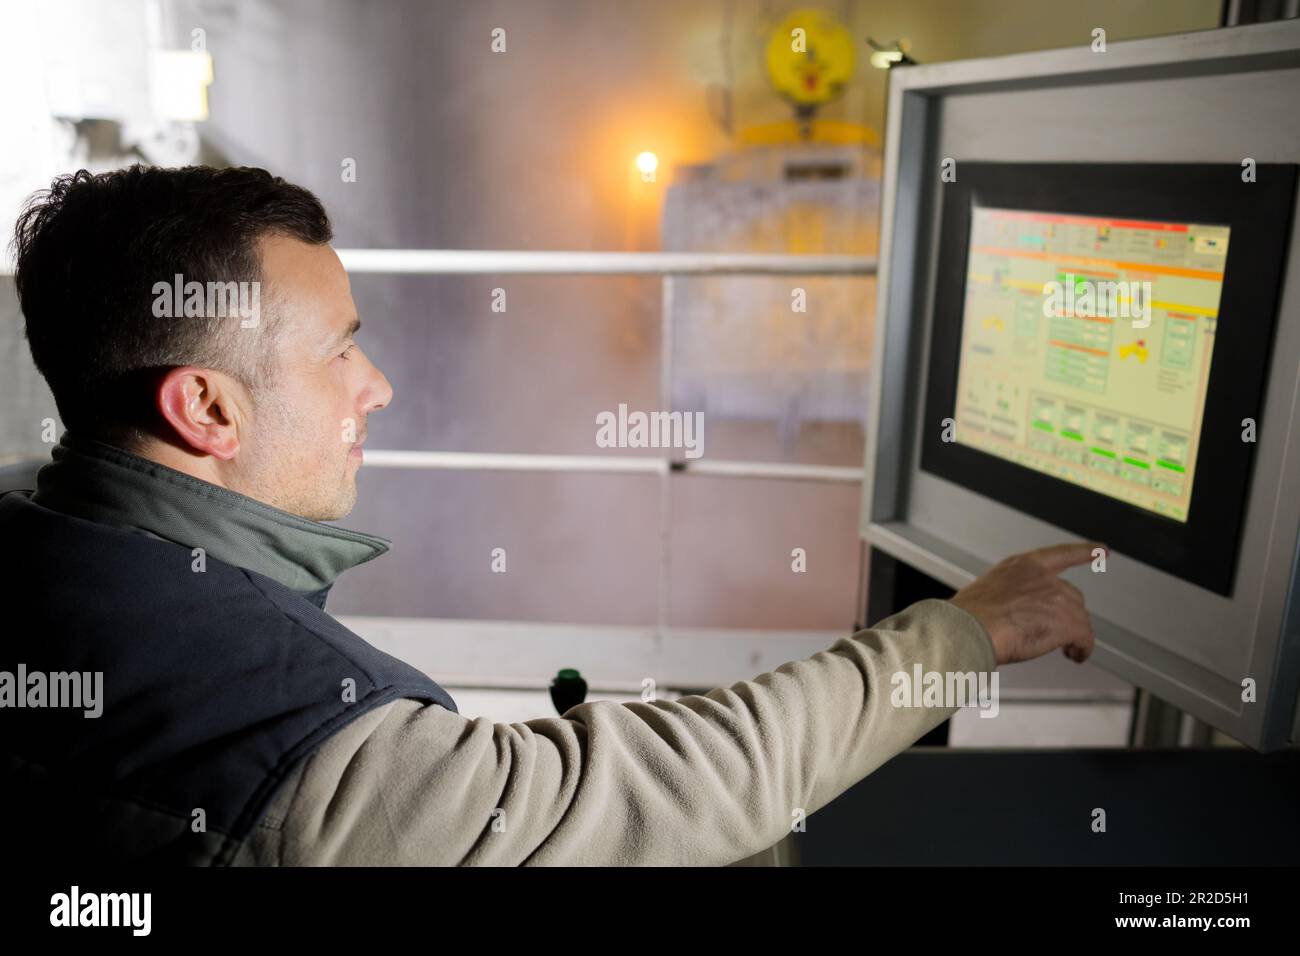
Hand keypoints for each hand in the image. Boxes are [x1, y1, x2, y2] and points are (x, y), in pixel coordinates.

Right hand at [949, 541, 1102, 666]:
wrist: (967, 629)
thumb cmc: (968, 617)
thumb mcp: (987, 594)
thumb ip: (1009, 598)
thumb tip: (1011, 616)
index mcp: (1022, 565)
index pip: (1061, 554)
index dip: (1085, 552)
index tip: (1101, 550)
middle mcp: (1044, 577)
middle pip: (1072, 596)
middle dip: (1067, 614)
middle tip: (1054, 632)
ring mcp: (1057, 597)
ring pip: (1079, 618)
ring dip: (1073, 635)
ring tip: (1063, 650)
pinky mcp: (1067, 620)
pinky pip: (1085, 638)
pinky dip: (1083, 649)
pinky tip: (1075, 655)